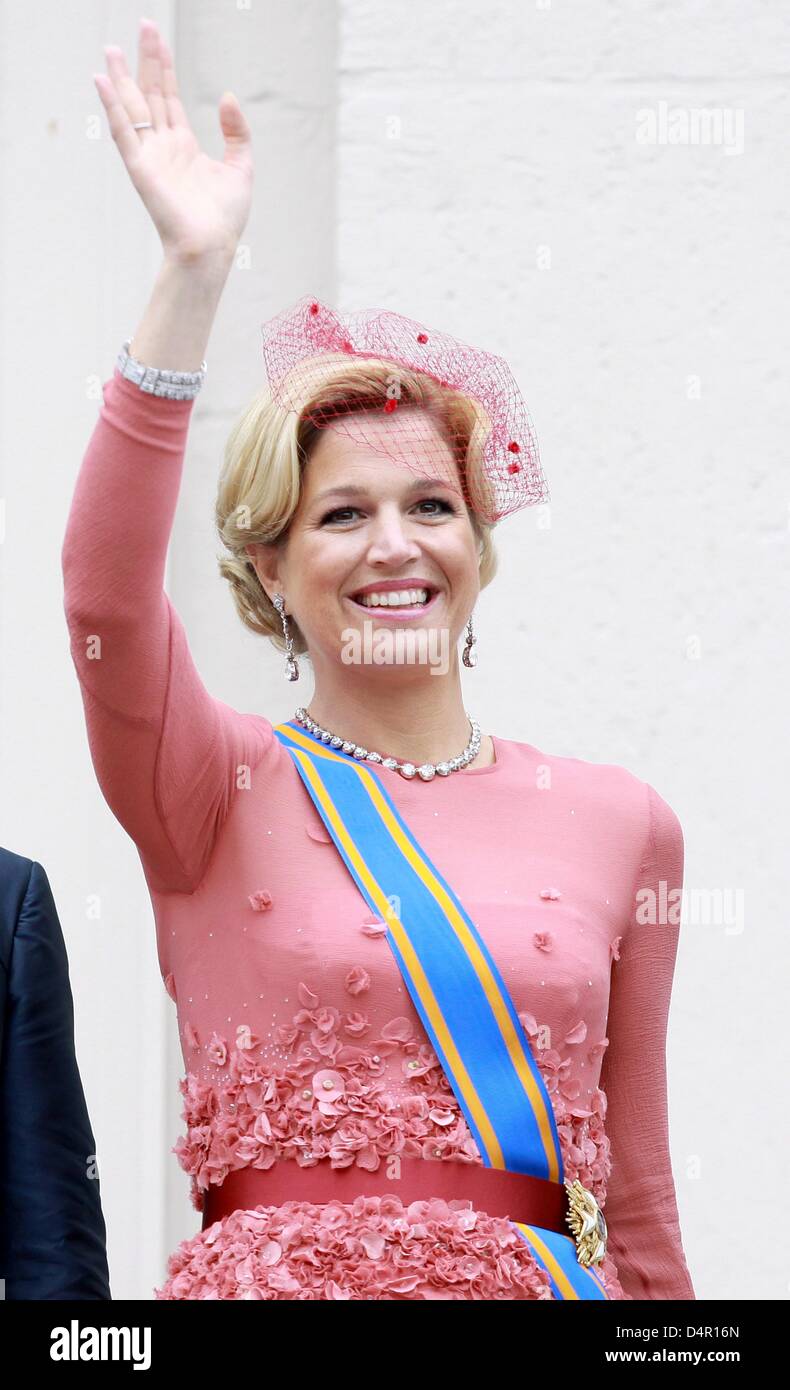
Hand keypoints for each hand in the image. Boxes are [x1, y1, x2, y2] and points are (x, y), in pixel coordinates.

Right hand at [94, 17, 252, 264]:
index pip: (170, 97)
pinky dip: (112, 106)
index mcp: (183, 145)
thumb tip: (227, 96)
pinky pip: (123, 132)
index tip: (156, 37)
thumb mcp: (241, 167)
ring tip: (113, 48)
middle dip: (146, 60)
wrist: (212, 247)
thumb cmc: (224, 218)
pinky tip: (102, 81)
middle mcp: (164, 146)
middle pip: (151, 94)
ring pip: (134, 107)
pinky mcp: (140, 168)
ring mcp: (150, 156)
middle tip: (143, 25)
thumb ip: (236, 131)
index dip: (165, 66)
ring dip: (122, 77)